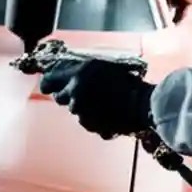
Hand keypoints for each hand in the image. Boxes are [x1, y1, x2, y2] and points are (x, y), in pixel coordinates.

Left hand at [39, 59, 155, 139]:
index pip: (49, 80)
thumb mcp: (102, 67)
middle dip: (68, 96)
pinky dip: (93, 119)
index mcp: (78, 73)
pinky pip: (85, 121)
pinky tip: (107, 113)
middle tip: (83, 94)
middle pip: (59, 97)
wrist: (143, 103)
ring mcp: (81, 109)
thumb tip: (65, 76)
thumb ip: (81, 71)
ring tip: (102, 103)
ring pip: (74, 110)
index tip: (49, 86)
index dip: (49, 84)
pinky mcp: (89, 124)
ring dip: (83, 108)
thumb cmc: (128, 82)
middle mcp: (76, 91)